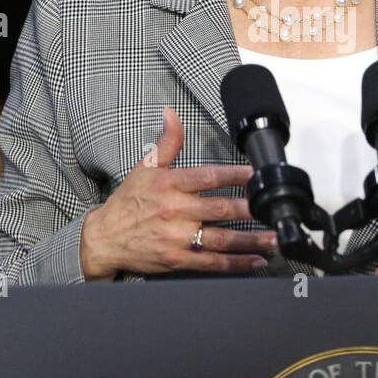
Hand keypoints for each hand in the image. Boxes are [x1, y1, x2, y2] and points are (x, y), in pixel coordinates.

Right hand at [79, 107, 275, 279]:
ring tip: (273, 238)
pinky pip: (212, 263)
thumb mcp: (145, 167)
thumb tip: (172, 114)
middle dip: (251, 209)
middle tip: (273, 208)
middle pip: (220, 209)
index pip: (208, 177)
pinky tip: (255, 261)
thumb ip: (167, 142)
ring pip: (221, 239)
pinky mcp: (177, 260)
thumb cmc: (127, 202)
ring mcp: (177, 238)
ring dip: (251, 240)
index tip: (255, 173)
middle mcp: (175, 211)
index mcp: (170, 185)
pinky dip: (236, 263)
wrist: (104, 238)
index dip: (234, 174)